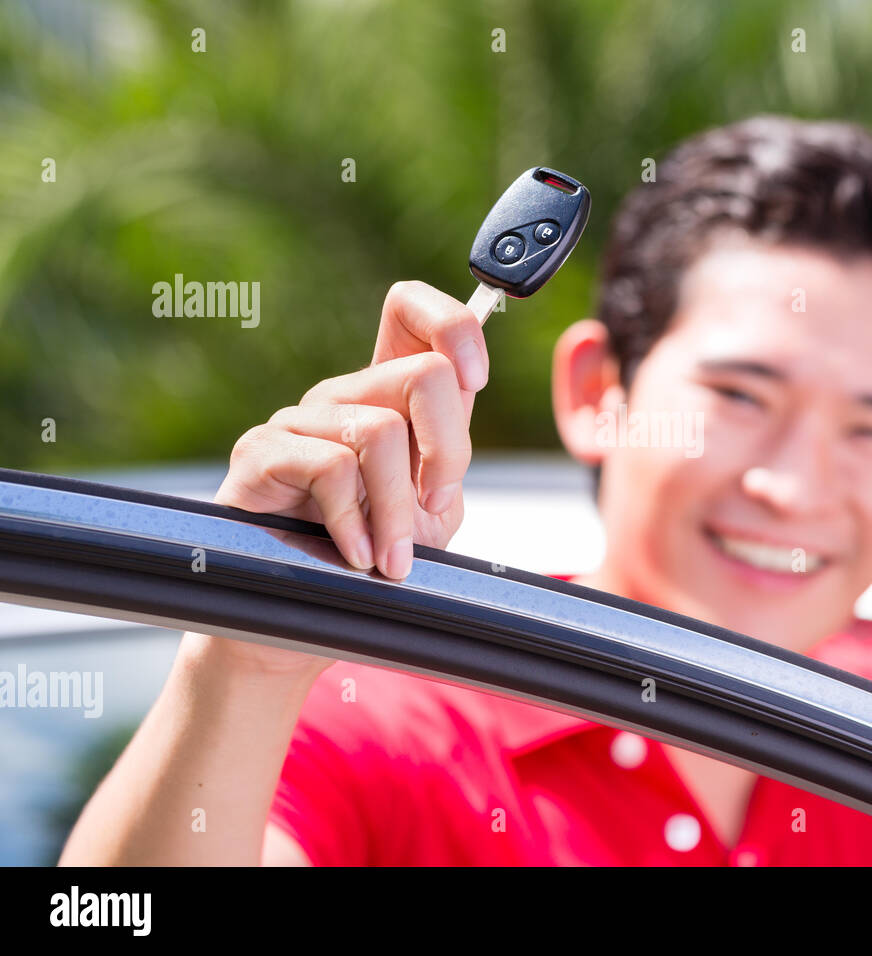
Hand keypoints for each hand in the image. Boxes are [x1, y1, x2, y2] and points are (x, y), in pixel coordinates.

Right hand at [205, 280, 487, 671]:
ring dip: (399, 511)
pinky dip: (356, 523)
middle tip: (434, 509)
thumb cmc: (370, 561)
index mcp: (386, 396)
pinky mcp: (261, 454)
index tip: (475, 380)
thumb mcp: (431, 506)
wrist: (300, 625)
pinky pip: (332, 467)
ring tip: (392, 560)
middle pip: (425, 373)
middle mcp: (343, 395)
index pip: (410, 309)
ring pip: (382, 430)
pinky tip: (355, 556)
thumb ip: (452, 449)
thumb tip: (468, 384)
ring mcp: (298, 420)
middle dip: (449, 453)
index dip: (454, 326)